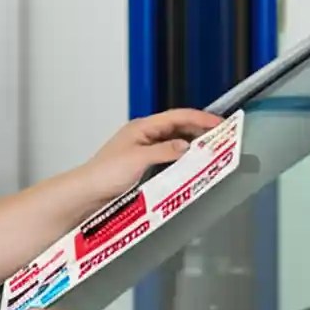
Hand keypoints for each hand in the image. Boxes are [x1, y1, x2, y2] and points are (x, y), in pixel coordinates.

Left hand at [80, 108, 223, 200]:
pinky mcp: (142, 164)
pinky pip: (168, 156)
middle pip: (177, 127)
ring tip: (212, 149)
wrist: (87, 193)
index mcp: (142, 127)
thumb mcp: (138, 159)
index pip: (177, 116)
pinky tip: (192, 165)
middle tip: (222, 137)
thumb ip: (164, 150)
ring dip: (192, 144)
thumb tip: (188, 145)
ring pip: (174, 141)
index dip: (200, 118)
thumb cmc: (105, 174)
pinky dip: (182, 158)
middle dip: (200, 130)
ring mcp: (143, 149)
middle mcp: (143, 135)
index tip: (220, 123)